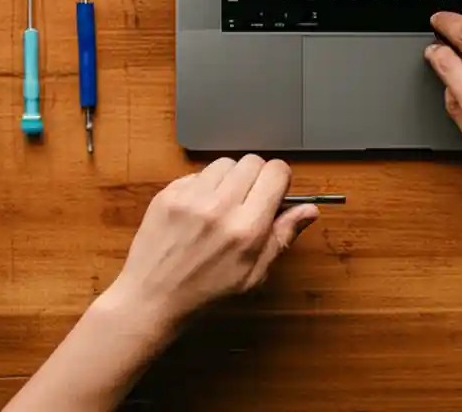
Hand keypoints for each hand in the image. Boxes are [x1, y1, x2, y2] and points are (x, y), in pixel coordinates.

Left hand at [101, 155, 318, 332]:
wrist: (152, 298)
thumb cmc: (205, 293)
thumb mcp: (254, 275)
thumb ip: (282, 237)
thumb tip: (309, 210)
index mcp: (246, 229)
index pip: (276, 173)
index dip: (280, 180)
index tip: (275, 192)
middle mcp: (219, 207)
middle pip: (252, 162)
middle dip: (257, 177)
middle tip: (249, 200)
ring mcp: (190, 198)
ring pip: (225, 163)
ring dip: (230, 179)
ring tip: (222, 205)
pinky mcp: (168, 194)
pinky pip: (197, 174)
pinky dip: (204, 186)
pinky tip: (199, 210)